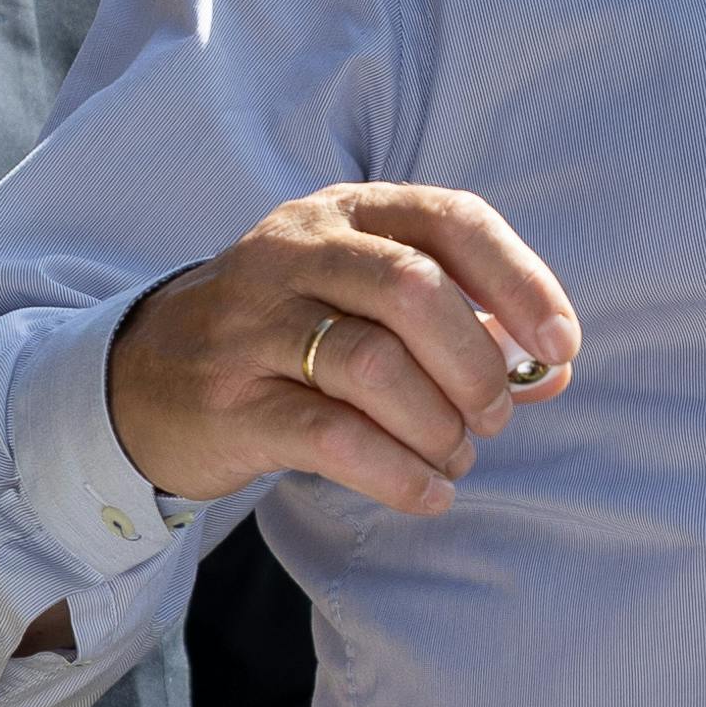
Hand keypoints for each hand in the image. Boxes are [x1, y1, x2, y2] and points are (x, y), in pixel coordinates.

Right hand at [105, 185, 580, 523]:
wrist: (145, 377)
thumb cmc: (285, 339)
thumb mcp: (366, 308)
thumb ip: (464, 330)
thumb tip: (555, 368)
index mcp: (347, 213)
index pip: (451, 219)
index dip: (519, 281)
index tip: (560, 343)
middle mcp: (296, 251)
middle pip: (414, 290)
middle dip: (476, 364)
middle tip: (492, 416)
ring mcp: (254, 323)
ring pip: (372, 363)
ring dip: (437, 424)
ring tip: (453, 457)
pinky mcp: (230, 401)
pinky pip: (330, 437)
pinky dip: (396, 472)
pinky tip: (426, 493)